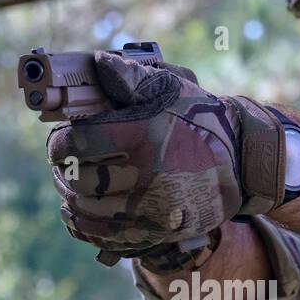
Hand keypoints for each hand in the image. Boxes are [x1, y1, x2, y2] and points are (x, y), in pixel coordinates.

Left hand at [46, 51, 285, 269]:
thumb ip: (129, 77)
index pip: (77, 143)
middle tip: (65, 165)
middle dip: (66, 170)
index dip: (58, 143)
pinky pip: (107, 236)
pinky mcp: (158, 231)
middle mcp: (147, 174)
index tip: (59, 142)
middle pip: (80, 179)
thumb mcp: (170, 89)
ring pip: (89, 211)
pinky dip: (87, 226)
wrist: (241, 162)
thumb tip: (97, 64)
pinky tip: (81, 214)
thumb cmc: (198, 120)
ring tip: (73, 188)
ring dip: (74, 199)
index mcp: (142, 135)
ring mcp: (153, 208)